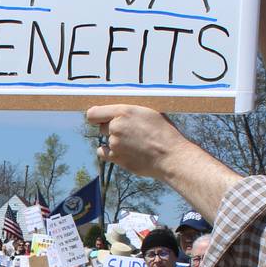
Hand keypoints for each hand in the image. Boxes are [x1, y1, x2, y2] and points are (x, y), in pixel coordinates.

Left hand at [85, 104, 201, 182]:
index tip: (100, 118)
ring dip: (115, 141)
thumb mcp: (150, 112)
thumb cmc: (165, 133)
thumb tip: (120, 109)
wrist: (171, 157)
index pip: (94, 113)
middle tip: (129, 132)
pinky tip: (122, 152)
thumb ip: (131, 110)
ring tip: (133, 143)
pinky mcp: (116, 158)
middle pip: (102, 126)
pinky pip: (103, 153)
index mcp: (124, 111)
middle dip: (112, 128)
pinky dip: (109, 153)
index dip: (96, 116)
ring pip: (107, 140)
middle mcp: (116, 127)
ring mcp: (114, 144)